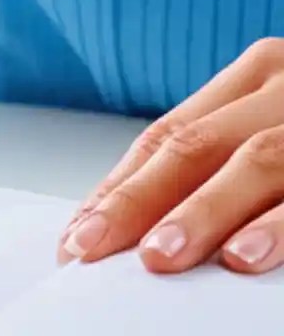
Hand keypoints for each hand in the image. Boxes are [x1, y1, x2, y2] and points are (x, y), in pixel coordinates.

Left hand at [60, 38, 283, 273]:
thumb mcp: (266, 134)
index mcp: (256, 78)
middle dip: (138, 201)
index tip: (73, 242)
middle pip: (197, 145)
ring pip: (256, 162)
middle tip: (92, 249)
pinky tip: (245, 257)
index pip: (167, 137)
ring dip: (202, 213)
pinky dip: (276, 226)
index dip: (116, 191)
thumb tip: (116, 235)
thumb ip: (205, 172)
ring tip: (158, 257)